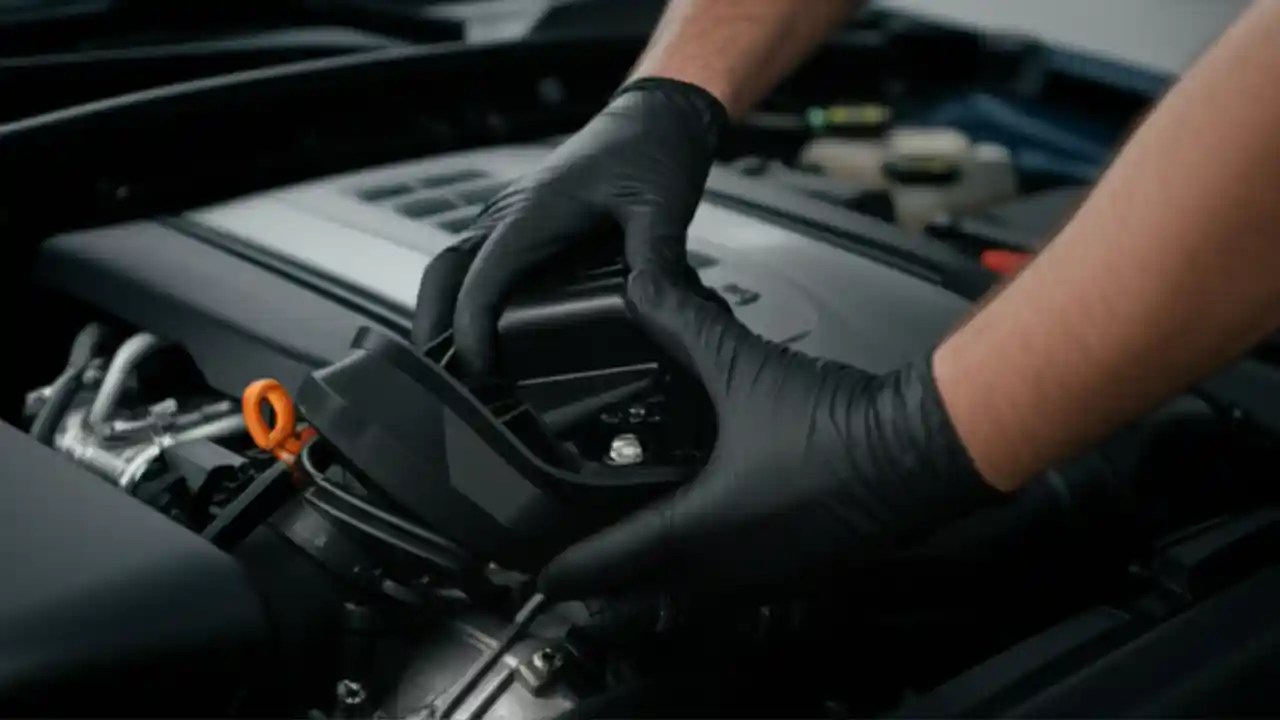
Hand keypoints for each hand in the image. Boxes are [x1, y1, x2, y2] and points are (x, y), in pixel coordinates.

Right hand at [412, 77, 726, 376]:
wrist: (656, 116)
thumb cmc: (653, 149)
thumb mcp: (662, 203)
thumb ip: (657, 254)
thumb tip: (654, 304)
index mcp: (534, 210)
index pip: (480, 277)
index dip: (470, 328)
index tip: (477, 369)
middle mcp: (511, 213)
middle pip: (445, 272)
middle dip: (432, 325)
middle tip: (440, 380)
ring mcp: (512, 217)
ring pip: (454, 267)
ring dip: (443, 313)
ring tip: (453, 368)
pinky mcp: (525, 224)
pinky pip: (478, 262)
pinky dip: (465, 298)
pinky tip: (483, 333)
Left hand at [538, 271, 1005, 599]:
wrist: (919, 448)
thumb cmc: (840, 425)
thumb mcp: (742, 367)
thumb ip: (684, 325)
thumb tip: (643, 289)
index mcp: (704, 527)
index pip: (616, 561)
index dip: (570, 567)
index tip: (540, 575)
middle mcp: (730, 564)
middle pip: (645, 591)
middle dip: (607, 582)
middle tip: (575, 568)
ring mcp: (767, 573)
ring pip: (690, 593)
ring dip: (655, 577)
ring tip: (631, 554)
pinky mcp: (798, 564)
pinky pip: (733, 583)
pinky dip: (703, 569)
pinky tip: (707, 538)